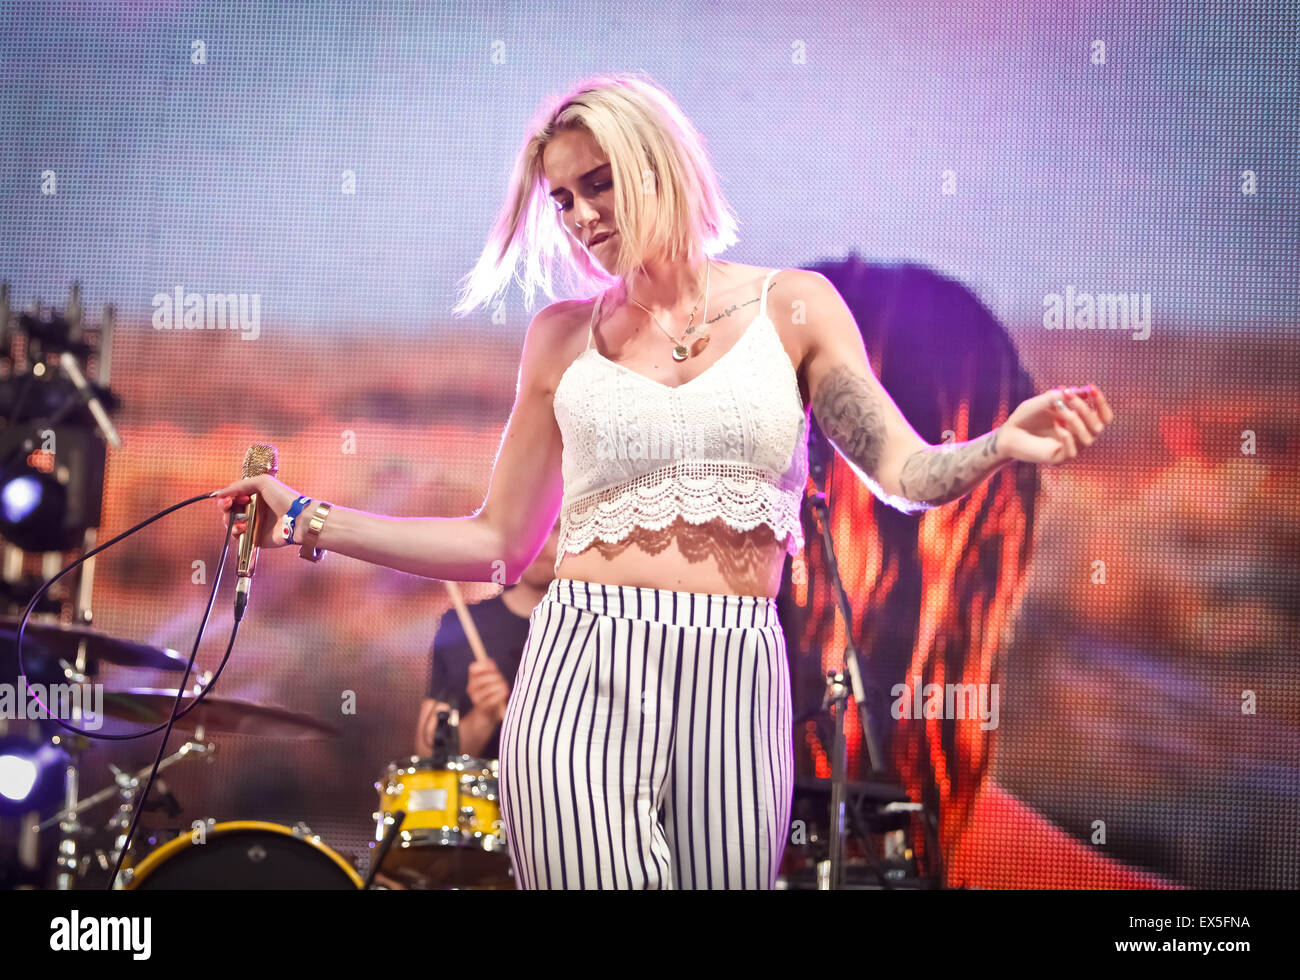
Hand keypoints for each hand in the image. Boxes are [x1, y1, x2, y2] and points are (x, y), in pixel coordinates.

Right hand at [212, 473, 306, 548]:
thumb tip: (220, 492)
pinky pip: (237, 536)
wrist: (297, 519)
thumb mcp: (263, 482)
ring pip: (230, 523)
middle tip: (228, 506)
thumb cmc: (285, 498)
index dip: (227, 497)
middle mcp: (252, 509)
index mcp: (254, 496)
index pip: (233, 496)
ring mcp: (253, 524)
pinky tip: (244, 528)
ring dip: (230, 520)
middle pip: (229, 509)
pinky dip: (236, 532)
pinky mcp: (254, 537)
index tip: (229, 498)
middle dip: (225, 507)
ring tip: (240, 519)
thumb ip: (240, 485)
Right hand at [466, 659, 509, 723]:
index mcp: (473, 680)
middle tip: (502, 679)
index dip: (484, 665)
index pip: (473, 668)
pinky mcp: (482, 708)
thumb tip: (489, 661)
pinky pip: (492, 700)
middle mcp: (471, 689)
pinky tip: (505, 694)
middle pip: (482, 678)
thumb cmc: (491, 695)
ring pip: (488, 689)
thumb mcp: (491, 682)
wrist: (486, 716)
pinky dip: (500, 695)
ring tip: (505, 687)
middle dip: (495, 677)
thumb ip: (491, 671)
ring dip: (500, 687)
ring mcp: (475, 699)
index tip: (493, 667)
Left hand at [997, 385, 1113, 465]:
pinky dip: (1067, 436)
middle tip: (1067, 395)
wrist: (1008, 433)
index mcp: (1081, 423)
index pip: (1103, 416)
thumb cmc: (1027, 416)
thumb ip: (1065, 396)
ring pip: (1088, 438)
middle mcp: (1079, 436)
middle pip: (1098, 426)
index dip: (1101, 402)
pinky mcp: (1059, 458)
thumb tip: (1086, 392)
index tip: (1091, 387)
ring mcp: (1071, 448)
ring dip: (1075, 420)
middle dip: (1084, 408)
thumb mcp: (1046, 400)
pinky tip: (1056, 425)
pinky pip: (1073, 451)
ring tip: (1058, 408)